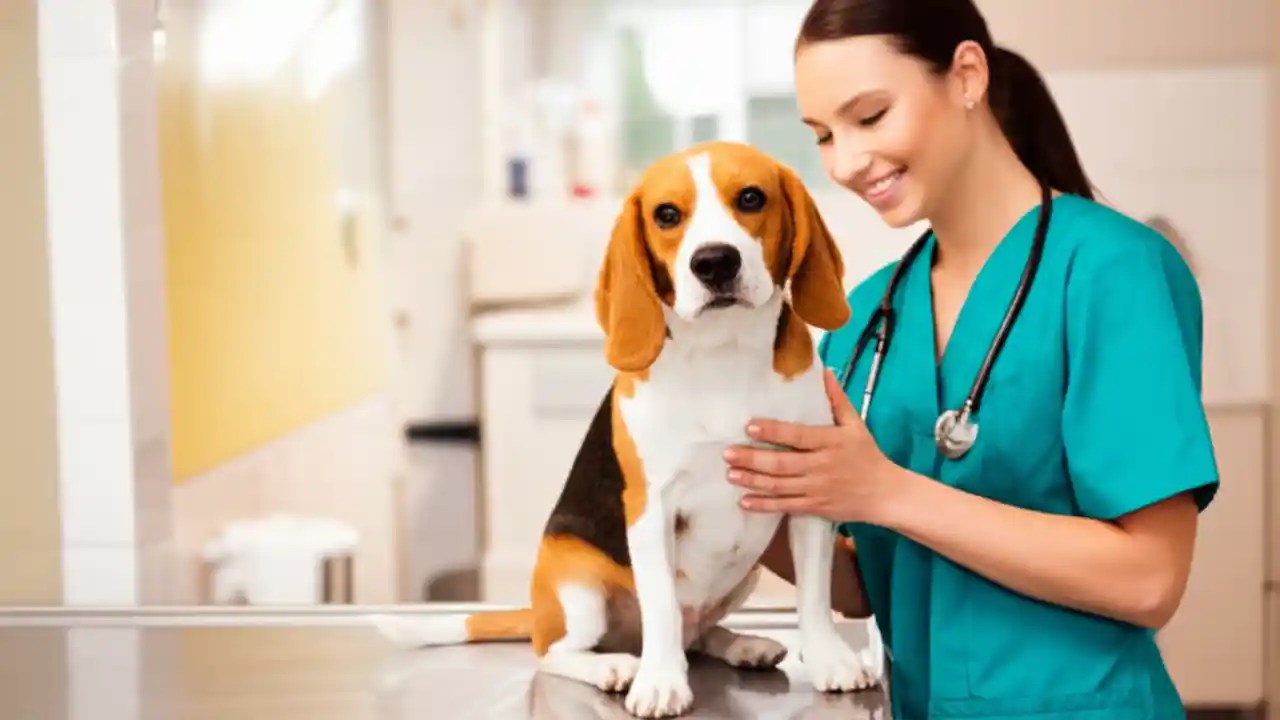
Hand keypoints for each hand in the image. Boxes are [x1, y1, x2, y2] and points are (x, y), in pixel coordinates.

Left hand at [724, 368, 899, 523]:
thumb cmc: (867, 455)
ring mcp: (817, 489)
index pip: (798, 436)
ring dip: (753, 480)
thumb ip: (837, 399)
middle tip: (728, 453)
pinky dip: (765, 505)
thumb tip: (824, 372)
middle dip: (753, 459)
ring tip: (730, 474)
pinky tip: (745, 501)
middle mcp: (821, 466)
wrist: (885, 494)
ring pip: (780, 486)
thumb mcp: (855, 424)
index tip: (750, 426)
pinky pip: (786, 506)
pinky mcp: (814, 507)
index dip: (773, 432)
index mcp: (831, 442)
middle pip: (782, 463)